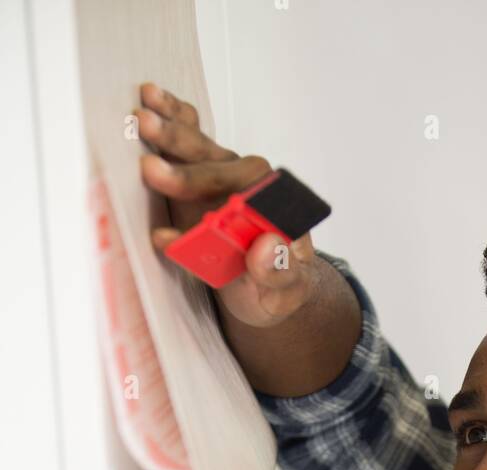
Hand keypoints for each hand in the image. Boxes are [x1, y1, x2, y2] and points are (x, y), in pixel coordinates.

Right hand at [137, 82, 317, 327]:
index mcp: (276, 210)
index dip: (222, 204)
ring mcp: (225, 174)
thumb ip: (279, 272)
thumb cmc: (274, 288)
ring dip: (172, 134)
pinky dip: (174, 119)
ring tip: (143, 119)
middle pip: (219, 167)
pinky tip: (153, 100)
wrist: (264, 285)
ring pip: (201, 148)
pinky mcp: (203, 173)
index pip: (249, 199)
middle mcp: (251, 184)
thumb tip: (267, 248)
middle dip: (185, 168)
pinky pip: (193, 139)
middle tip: (151, 170)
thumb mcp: (283, 292)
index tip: (198, 219)